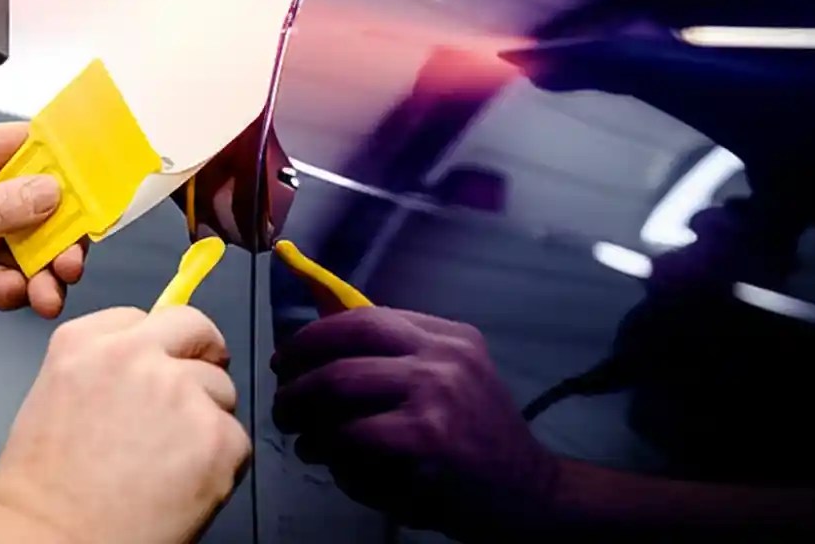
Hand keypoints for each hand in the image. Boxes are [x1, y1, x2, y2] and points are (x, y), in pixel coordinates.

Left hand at [0, 123, 85, 373]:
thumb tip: (51, 189)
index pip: (19, 145)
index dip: (61, 158)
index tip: (95, 177)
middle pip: (39, 199)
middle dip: (62, 227)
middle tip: (72, 254)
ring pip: (35, 244)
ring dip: (48, 268)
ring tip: (46, 290)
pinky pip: (20, 279)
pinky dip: (26, 291)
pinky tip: (12, 300)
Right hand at [0, 306, 251, 543]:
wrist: (50, 541)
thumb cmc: (44, 488)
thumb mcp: (57, 395)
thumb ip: (105, 369)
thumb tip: (155, 365)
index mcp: (85, 342)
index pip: (147, 317)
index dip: (157, 347)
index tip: (158, 366)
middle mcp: (134, 355)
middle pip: (196, 328)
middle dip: (201, 356)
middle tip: (193, 395)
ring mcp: (179, 392)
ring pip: (222, 390)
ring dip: (206, 420)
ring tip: (168, 462)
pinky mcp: (215, 437)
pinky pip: (237, 439)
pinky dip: (220, 465)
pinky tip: (182, 486)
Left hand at [272, 307, 559, 539]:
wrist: (532, 498)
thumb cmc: (477, 445)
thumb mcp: (449, 384)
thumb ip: (396, 364)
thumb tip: (315, 350)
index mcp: (447, 335)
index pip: (362, 316)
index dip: (313, 336)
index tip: (288, 359)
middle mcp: (444, 354)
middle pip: (343, 344)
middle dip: (297, 374)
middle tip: (282, 402)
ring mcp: (437, 392)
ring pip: (338, 386)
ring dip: (303, 413)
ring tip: (298, 435)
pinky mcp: (428, 437)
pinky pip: (350, 436)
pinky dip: (328, 451)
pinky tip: (327, 461)